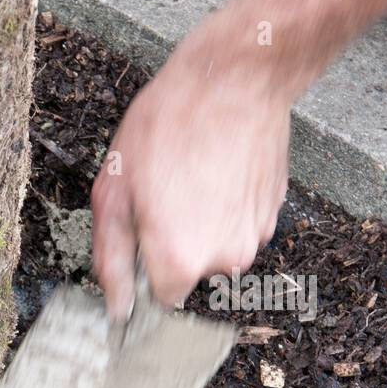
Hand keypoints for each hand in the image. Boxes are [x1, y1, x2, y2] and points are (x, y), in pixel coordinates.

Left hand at [91, 34, 290, 318]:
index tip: (140, 241)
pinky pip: (237, 225)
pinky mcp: (273, 213)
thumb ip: (112, 261)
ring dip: (198, 224)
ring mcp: (255, 237)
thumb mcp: (113, 195)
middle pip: (187, 273)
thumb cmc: (166, 128)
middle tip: (160, 196)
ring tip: (189, 178)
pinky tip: (214, 171)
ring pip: (214, 248)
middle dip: (169, 245)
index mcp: (180, 262)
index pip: (158, 301)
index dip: (144, 272)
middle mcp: (224, 260)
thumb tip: (117, 308)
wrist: (235, 79)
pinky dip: (224, 207)